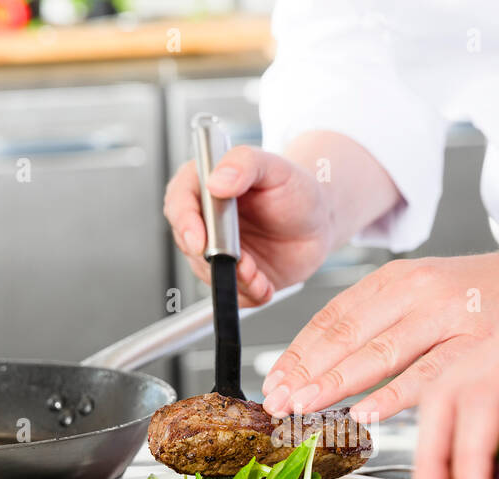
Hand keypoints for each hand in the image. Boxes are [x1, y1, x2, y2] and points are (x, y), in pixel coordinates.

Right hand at [163, 145, 333, 306]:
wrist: (319, 222)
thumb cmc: (295, 189)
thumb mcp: (274, 167)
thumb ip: (245, 163)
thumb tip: (217, 181)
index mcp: (206, 187)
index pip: (179, 202)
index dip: (185, 221)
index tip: (198, 239)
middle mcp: (206, 221)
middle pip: (188, 242)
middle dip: (212, 258)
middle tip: (240, 262)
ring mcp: (218, 251)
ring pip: (209, 273)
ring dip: (233, 278)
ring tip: (257, 274)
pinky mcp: (235, 276)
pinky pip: (234, 294)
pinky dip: (248, 294)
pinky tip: (264, 285)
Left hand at [262, 249, 498, 418]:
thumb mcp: (438, 291)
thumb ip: (391, 321)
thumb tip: (332, 366)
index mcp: (403, 277)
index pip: (334, 316)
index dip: (298, 352)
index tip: (273, 382)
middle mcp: (423, 290)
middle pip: (347, 334)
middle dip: (305, 372)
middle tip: (275, 403)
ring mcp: (453, 316)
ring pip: (381, 353)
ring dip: (335, 385)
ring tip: (303, 410)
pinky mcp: (485, 344)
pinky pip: (432, 374)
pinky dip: (395, 396)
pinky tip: (367, 413)